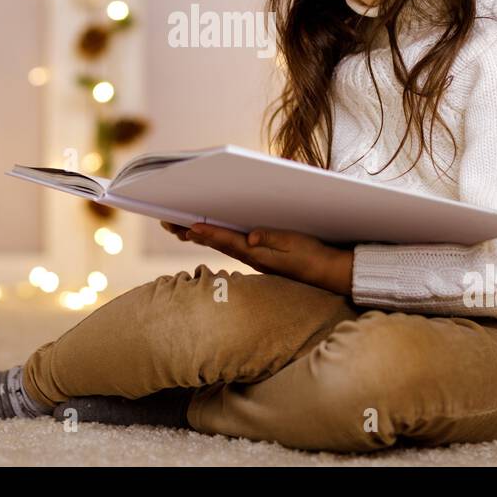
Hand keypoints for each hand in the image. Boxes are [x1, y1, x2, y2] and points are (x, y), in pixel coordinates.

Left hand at [159, 220, 353, 295]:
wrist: (327, 273)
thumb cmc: (311, 256)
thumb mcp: (293, 244)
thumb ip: (271, 239)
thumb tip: (250, 236)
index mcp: (256, 252)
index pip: (226, 240)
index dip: (206, 232)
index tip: (187, 226)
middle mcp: (250, 255)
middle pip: (216, 242)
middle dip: (192, 233)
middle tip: (169, 224)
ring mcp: (254, 257)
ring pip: (221, 244)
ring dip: (200, 235)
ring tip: (178, 228)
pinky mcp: (259, 256)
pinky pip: (231, 245)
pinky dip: (216, 238)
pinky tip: (207, 234)